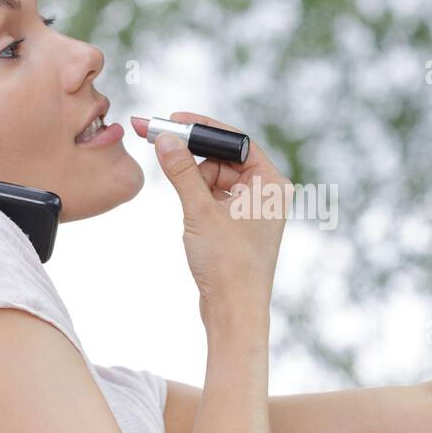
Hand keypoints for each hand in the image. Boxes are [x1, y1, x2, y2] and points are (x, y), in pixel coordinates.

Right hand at [152, 110, 293, 319]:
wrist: (234, 312)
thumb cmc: (228, 264)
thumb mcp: (200, 212)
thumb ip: (182, 172)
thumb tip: (165, 139)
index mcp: (271, 183)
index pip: (236, 140)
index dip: (204, 128)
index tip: (173, 120)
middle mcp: (267, 193)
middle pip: (223, 158)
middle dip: (194, 158)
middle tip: (160, 148)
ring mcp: (253, 210)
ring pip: (214, 179)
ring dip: (193, 183)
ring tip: (188, 209)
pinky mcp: (239, 225)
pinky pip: (214, 198)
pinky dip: (197, 199)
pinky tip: (189, 217)